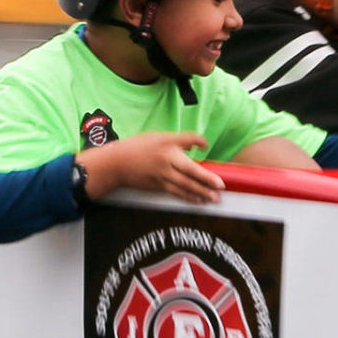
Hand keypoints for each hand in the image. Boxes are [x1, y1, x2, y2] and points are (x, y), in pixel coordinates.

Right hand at [83, 132, 223, 204]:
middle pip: (190, 170)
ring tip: (215, 198)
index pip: (187, 140)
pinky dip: (189, 197)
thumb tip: (197, 146)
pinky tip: (199, 200)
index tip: (206, 145)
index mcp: (166, 143)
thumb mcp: (157, 137)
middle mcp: (165, 159)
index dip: (198, 141)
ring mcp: (162, 175)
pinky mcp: (158, 186)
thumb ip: (178, 141)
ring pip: (185, 185)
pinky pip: (177, 192)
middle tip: (221, 186)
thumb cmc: (138, 148)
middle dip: (207, 179)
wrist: (116, 164)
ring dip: (202, 193)